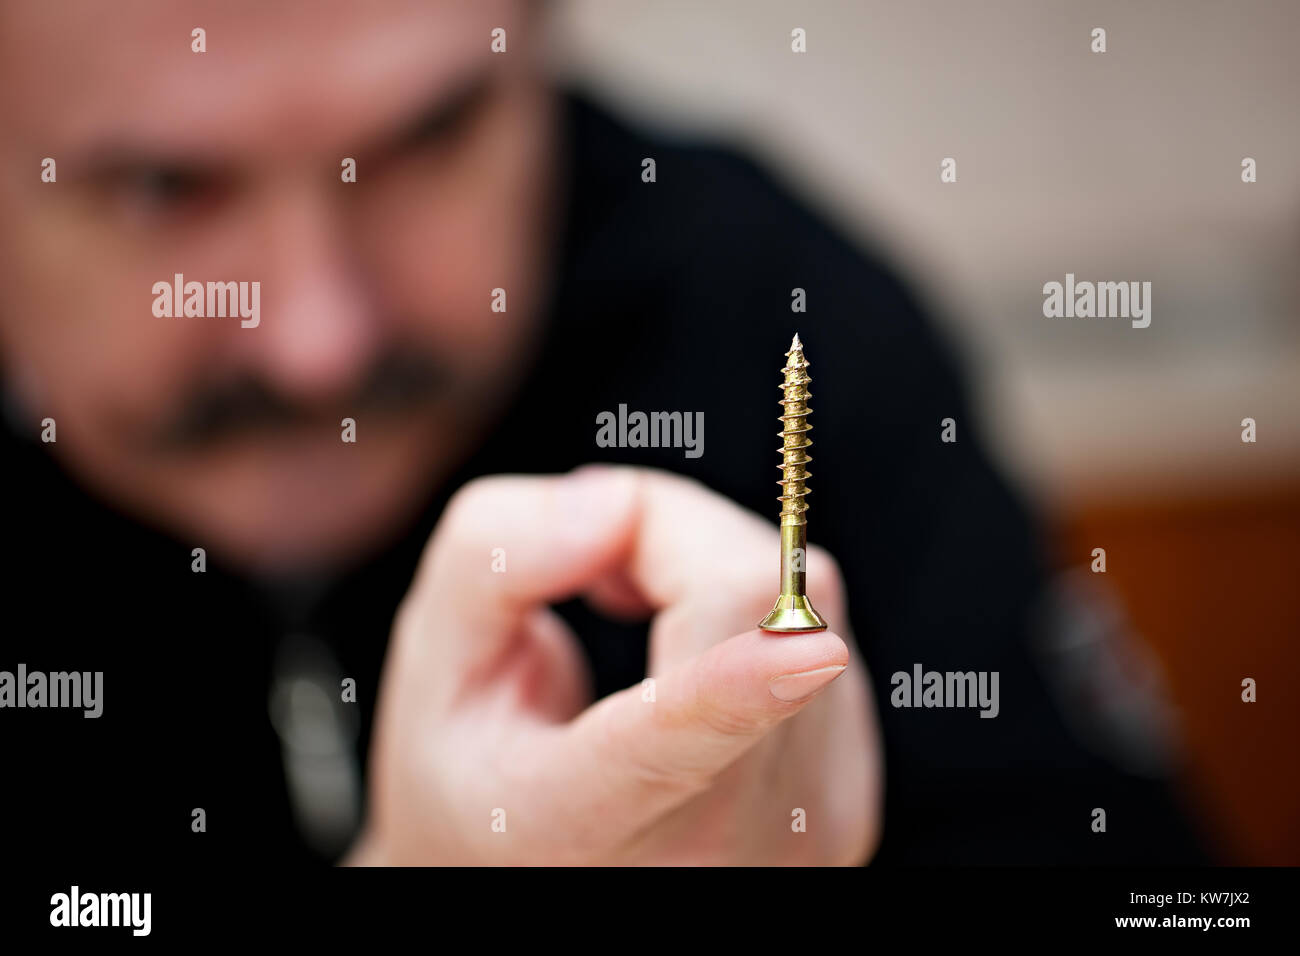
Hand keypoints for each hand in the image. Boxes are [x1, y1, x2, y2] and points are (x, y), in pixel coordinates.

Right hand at [349, 466, 881, 864]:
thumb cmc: (479, 766)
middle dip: (669, 537)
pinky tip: (699, 656)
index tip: (807, 651)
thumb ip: (492, 560)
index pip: (668, 747)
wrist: (540, 873)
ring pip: (803, 597)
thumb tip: (619, 501)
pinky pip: (825, 624)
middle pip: (750, 604)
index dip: (739, 687)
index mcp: (578, 821)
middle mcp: (712, 847)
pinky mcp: (845, 796)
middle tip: (599, 573)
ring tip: (641, 623)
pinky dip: (759, 606)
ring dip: (716, 566)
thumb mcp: (434, 665)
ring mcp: (797, 832)